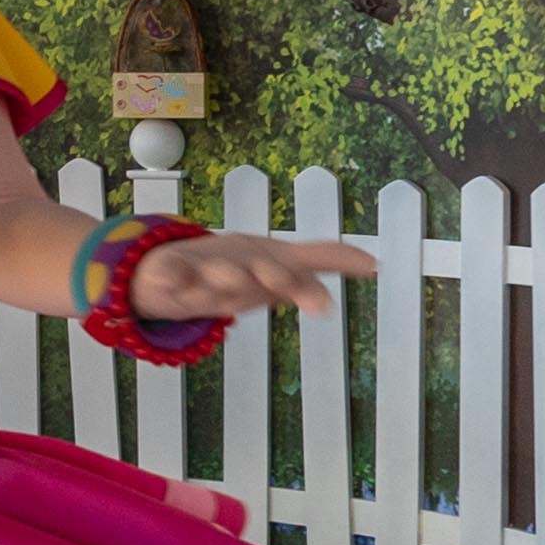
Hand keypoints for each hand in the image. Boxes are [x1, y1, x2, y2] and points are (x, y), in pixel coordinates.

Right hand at [131, 230, 377, 322]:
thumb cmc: (234, 271)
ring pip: (219, 270)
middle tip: (289, 285)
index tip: (371, 266)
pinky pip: (171, 272)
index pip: (309, 260)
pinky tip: (173, 284)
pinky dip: (171, 277)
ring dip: (229, 275)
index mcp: (270, 261)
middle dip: (277, 275)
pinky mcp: (172, 270)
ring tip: (238, 285)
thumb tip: (374, 264)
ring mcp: (206, 264)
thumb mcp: (275, 275)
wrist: (171, 266)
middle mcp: (243, 258)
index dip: (338, 261)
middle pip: (264, 267)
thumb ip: (316, 272)